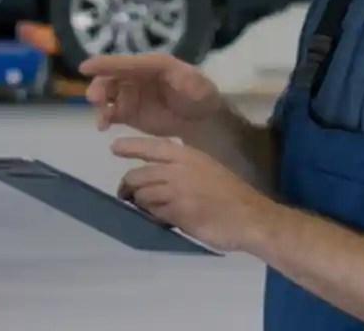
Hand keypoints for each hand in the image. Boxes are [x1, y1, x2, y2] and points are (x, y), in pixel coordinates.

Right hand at [79, 53, 222, 138]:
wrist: (202, 118)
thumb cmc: (199, 93)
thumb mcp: (192, 82)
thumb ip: (177, 75)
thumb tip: (160, 66)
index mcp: (150, 64)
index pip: (125, 62)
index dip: (105, 63)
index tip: (84, 67)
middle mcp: (135, 76)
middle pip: (111, 77)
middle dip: (100, 86)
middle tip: (94, 99)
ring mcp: (130, 94)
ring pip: (107, 95)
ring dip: (99, 103)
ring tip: (102, 119)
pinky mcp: (128, 113)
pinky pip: (111, 112)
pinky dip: (104, 117)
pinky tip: (104, 126)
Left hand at [113, 136, 277, 252]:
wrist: (250, 216)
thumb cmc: (231, 193)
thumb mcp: (207, 168)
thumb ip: (181, 168)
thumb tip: (155, 176)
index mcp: (187, 155)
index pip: (151, 146)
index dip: (130, 147)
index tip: (114, 148)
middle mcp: (178, 170)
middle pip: (138, 175)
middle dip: (128, 186)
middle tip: (126, 194)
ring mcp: (176, 191)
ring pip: (142, 196)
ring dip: (141, 203)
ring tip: (149, 208)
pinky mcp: (177, 212)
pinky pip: (154, 213)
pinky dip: (153, 216)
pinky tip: (162, 218)